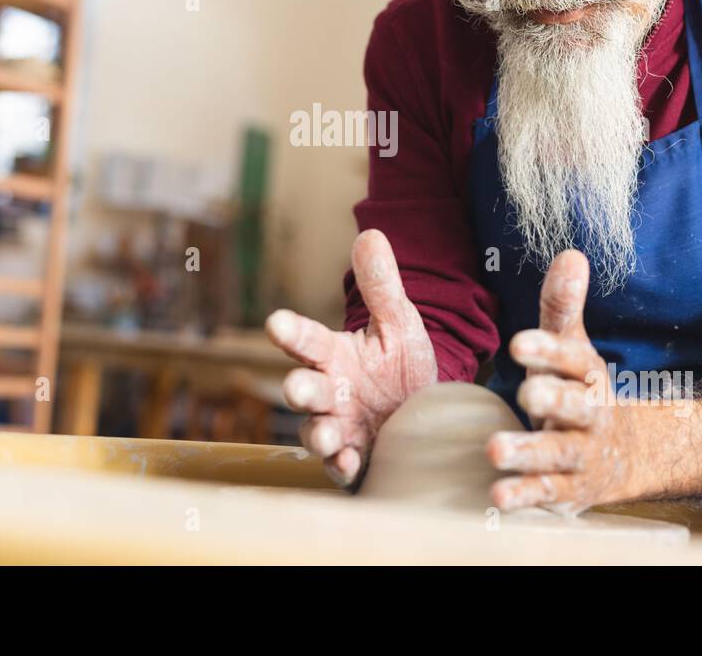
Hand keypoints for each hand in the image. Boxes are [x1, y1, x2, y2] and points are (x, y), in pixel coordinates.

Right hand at [264, 229, 437, 485]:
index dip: (291, 332)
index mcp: (334, 354)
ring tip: (328, 434)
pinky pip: (340, 466)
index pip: (307, 339)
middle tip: (297, 387)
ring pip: (315, 430)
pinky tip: (350, 462)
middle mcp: (330, 390)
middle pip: (304, 389)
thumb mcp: (398, 323)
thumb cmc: (402, 366)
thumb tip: (371, 233)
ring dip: (318, 433)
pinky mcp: (354, 457)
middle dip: (299, 389)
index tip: (276, 322)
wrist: (425, 412)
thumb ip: (382, 286)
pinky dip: (342, 465)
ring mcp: (339, 426)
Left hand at [486, 249, 641, 512]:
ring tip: (494, 450)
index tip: (519, 342)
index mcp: (586, 375)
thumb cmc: (580, 390)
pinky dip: (524, 495)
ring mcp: (581, 454)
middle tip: (526, 392)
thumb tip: (571, 253)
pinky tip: (497, 496)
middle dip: (551, 400)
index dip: (547, 350)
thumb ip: (562, 307)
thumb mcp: (573, 348)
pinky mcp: (570, 490)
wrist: (629, 455)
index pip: (571, 359)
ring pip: (557, 453)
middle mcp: (589, 415)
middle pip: (573, 406)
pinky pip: (548, 492)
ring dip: (527, 452)